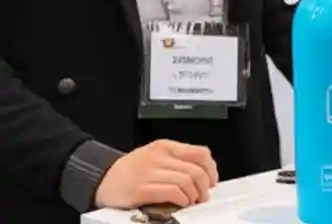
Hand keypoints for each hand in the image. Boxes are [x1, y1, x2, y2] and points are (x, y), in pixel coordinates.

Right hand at [94, 139, 218, 209]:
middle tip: (203, 196)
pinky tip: (182, 202)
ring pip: (186, 181)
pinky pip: (172, 192)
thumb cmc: (129, 171)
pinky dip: (182, 198)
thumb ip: (176, 161)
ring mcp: (149, 172)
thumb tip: (203, 175)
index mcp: (164, 147)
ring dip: (194, 194)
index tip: (212, 181)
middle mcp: (158, 157)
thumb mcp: (154, 157)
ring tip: (192, 201)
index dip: (211, 169)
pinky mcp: (141, 189)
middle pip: (195, 170)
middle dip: (204, 186)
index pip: (200, 153)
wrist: (100, 179)